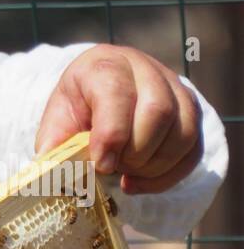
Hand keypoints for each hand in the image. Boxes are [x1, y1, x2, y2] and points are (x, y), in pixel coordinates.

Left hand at [34, 44, 203, 194]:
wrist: (97, 96)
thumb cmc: (76, 112)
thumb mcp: (56, 123)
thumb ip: (54, 147)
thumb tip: (54, 174)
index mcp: (104, 66)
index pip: (117, 93)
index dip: (112, 134)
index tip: (102, 164)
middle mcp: (144, 70)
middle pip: (159, 111)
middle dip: (136, 152)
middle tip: (114, 167)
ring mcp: (174, 88)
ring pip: (184, 131)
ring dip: (154, 165)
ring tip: (126, 173)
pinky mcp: (190, 110)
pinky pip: (194, 149)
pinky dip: (169, 175)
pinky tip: (140, 182)